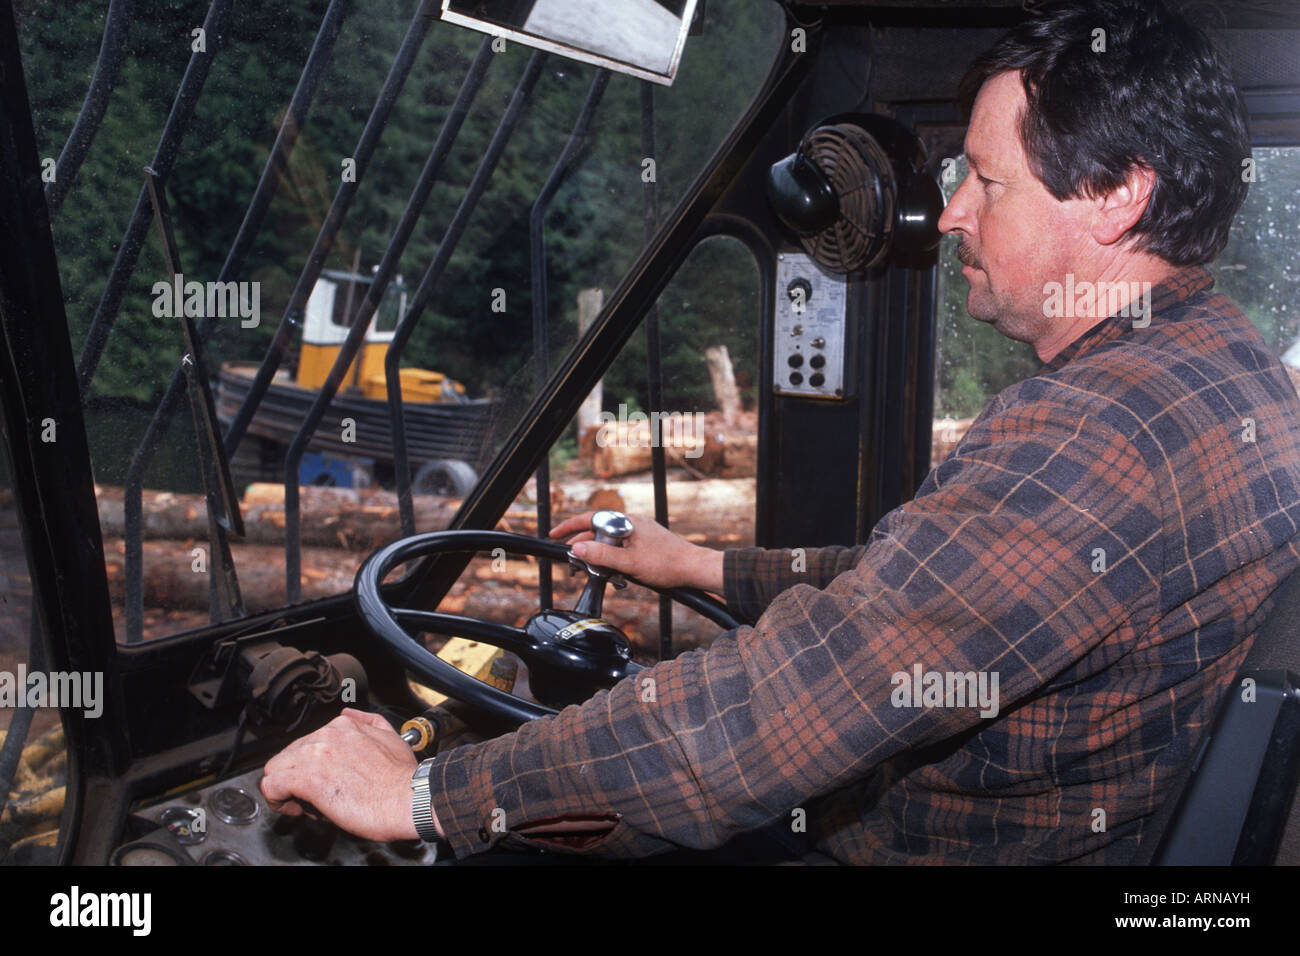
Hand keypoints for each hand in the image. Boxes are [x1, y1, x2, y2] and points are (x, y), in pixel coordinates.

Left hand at [260, 708, 426, 842]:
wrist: (407, 797)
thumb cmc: (402, 777)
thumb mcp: (390, 737)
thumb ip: (368, 722)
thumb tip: (351, 715)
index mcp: (343, 728)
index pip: (307, 744)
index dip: (312, 767)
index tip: (324, 783)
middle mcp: (325, 737)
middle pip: (288, 756)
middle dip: (298, 778)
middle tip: (316, 798)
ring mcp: (313, 756)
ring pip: (275, 769)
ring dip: (286, 789)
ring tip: (305, 805)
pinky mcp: (305, 779)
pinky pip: (271, 786)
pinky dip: (277, 800)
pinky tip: (296, 808)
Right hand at [550, 511, 723, 593]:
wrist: (694, 569)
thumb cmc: (667, 564)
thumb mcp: (629, 563)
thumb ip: (601, 556)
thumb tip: (577, 549)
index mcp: (627, 522)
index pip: (590, 519)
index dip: (569, 527)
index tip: (554, 535)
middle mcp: (632, 524)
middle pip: (598, 533)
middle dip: (585, 550)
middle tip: (575, 567)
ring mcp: (639, 534)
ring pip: (610, 544)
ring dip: (602, 560)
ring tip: (600, 575)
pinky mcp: (645, 544)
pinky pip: (622, 550)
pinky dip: (615, 562)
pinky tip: (618, 577)